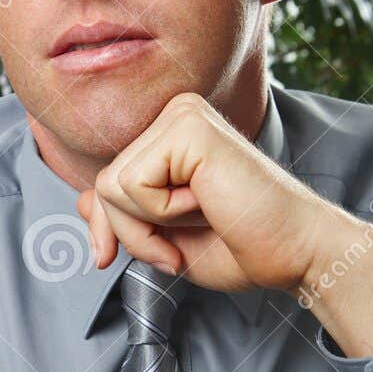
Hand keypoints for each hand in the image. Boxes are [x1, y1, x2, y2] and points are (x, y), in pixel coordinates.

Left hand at [76, 90, 345, 296]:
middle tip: (180, 245)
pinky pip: (131, 185)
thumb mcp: (162, 238)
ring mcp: (181, 115)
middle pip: (102, 184)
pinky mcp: (187, 127)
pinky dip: (161, 214)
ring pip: (110, 186)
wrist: (294, 252)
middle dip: (132, 232)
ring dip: (148, 227)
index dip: (110, 228)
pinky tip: (205, 205)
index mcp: (170, 137)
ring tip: (201, 218)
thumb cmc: (242, 244)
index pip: (106, 182)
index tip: (129, 257)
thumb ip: (121, 217)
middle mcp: (175, 115)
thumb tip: (78, 202)